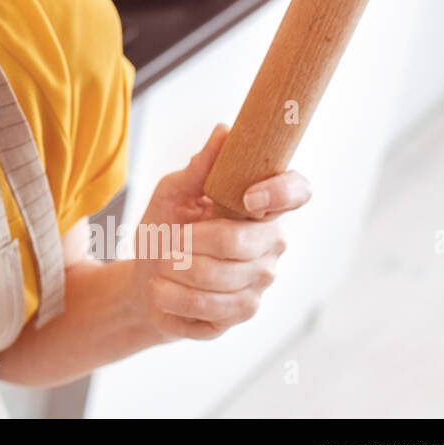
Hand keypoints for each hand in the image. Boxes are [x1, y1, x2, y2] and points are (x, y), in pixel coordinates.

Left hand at [130, 122, 312, 340]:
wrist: (145, 282)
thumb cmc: (165, 229)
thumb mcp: (172, 193)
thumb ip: (199, 167)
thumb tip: (225, 130)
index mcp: (262, 206)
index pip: (297, 191)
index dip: (280, 193)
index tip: (248, 199)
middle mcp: (271, 243)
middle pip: (237, 242)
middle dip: (187, 243)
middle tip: (168, 242)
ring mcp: (260, 282)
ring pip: (216, 279)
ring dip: (173, 272)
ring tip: (162, 267)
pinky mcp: (243, 314)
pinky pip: (206, 308)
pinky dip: (171, 298)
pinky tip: (164, 292)